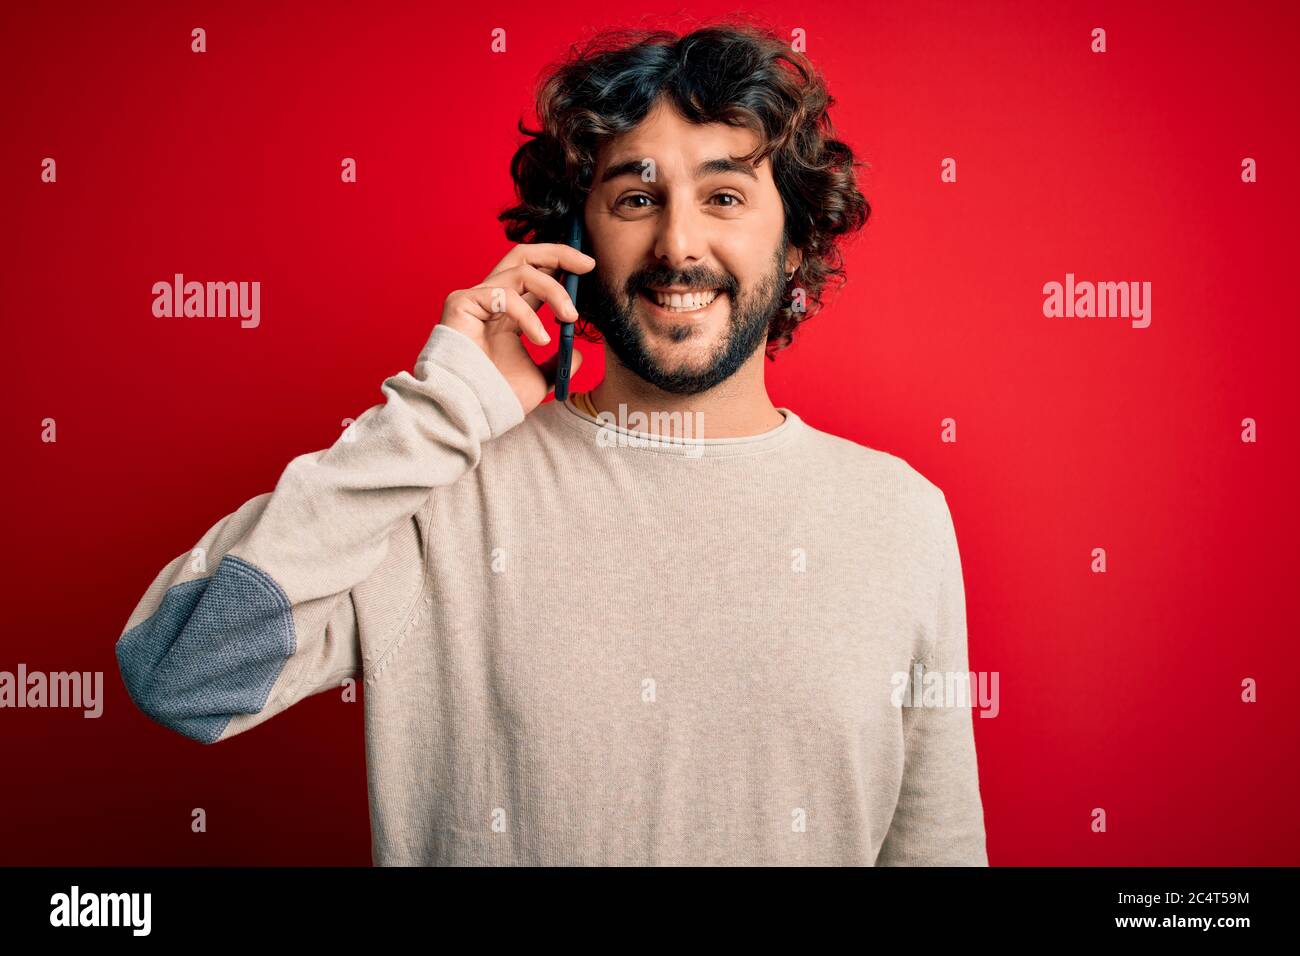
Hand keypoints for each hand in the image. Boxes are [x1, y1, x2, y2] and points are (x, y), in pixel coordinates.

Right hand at [438, 242, 595, 414]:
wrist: (472, 413)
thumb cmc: (497, 398)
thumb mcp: (539, 379)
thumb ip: (556, 363)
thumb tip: (578, 353)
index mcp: (507, 313)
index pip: (535, 274)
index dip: (561, 265)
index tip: (589, 269)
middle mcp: (492, 300)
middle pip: (524, 255)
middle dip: (559, 253)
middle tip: (587, 264)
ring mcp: (476, 299)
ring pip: (522, 270)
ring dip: (554, 291)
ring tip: (570, 318)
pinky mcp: (462, 303)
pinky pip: (505, 296)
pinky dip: (529, 315)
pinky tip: (541, 339)